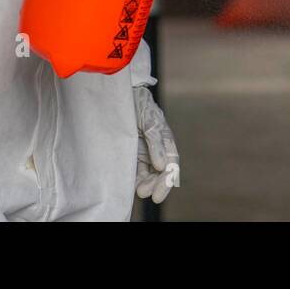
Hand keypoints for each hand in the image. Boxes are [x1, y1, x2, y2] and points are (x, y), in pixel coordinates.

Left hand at [134, 85, 178, 203]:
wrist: (119, 93)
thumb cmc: (138, 102)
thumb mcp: (150, 119)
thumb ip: (156, 141)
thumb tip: (162, 165)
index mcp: (165, 140)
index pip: (170, 164)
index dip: (167, 181)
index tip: (158, 195)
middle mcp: (155, 148)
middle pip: (159, 173)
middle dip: (154, 185)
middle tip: (145, 193)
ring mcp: (141, 151)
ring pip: (146, 173)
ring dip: (144, 184)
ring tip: (138, 191)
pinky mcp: (128, 152)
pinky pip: (133, 169)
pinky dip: (132, 179)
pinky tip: (128, 185)